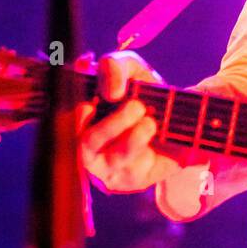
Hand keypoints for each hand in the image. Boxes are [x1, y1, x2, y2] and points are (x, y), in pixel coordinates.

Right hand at [75, 51, 192, 193]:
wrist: (182, 123)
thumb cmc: (145, 95)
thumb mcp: (133, 72)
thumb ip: (116, 67)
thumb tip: (112, 90)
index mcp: (79, 118)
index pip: (63, 119)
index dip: (75, 114)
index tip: (89, 103)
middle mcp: (86, 145)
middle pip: (87, 142)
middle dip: (112, 125)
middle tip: (136, 106)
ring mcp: (106, 166)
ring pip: (113, 158)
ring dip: (133, 139)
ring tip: (150, 123)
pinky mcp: (128, 180)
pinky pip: (133, 172)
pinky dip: (147, 153)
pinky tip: (155, 141)